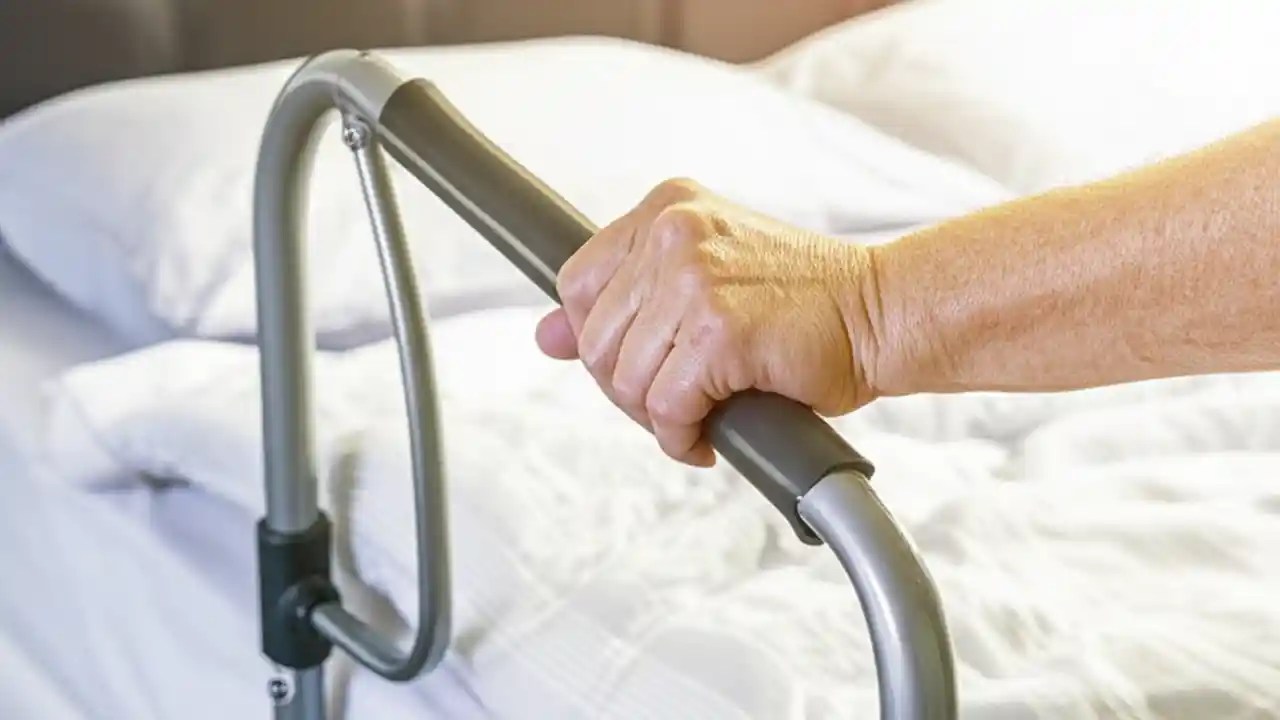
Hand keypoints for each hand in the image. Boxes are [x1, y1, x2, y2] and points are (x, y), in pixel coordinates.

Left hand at [536, 178, 880, 465]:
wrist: (881, 313)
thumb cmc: (801, 303)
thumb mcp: (703, 282)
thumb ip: (626, 303)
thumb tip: (545, 336)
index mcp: (667, 208)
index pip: (578, 284)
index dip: (599, 341)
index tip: (639, 364)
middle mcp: (675, 233)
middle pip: (596, 339)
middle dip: (627, 388)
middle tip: (674, 404)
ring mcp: (696, 280)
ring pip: (626, 379)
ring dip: (657, 416)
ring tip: (699, 416)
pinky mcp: (720, 332)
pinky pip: (666, 408)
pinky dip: (681, 436)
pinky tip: (710, 434)